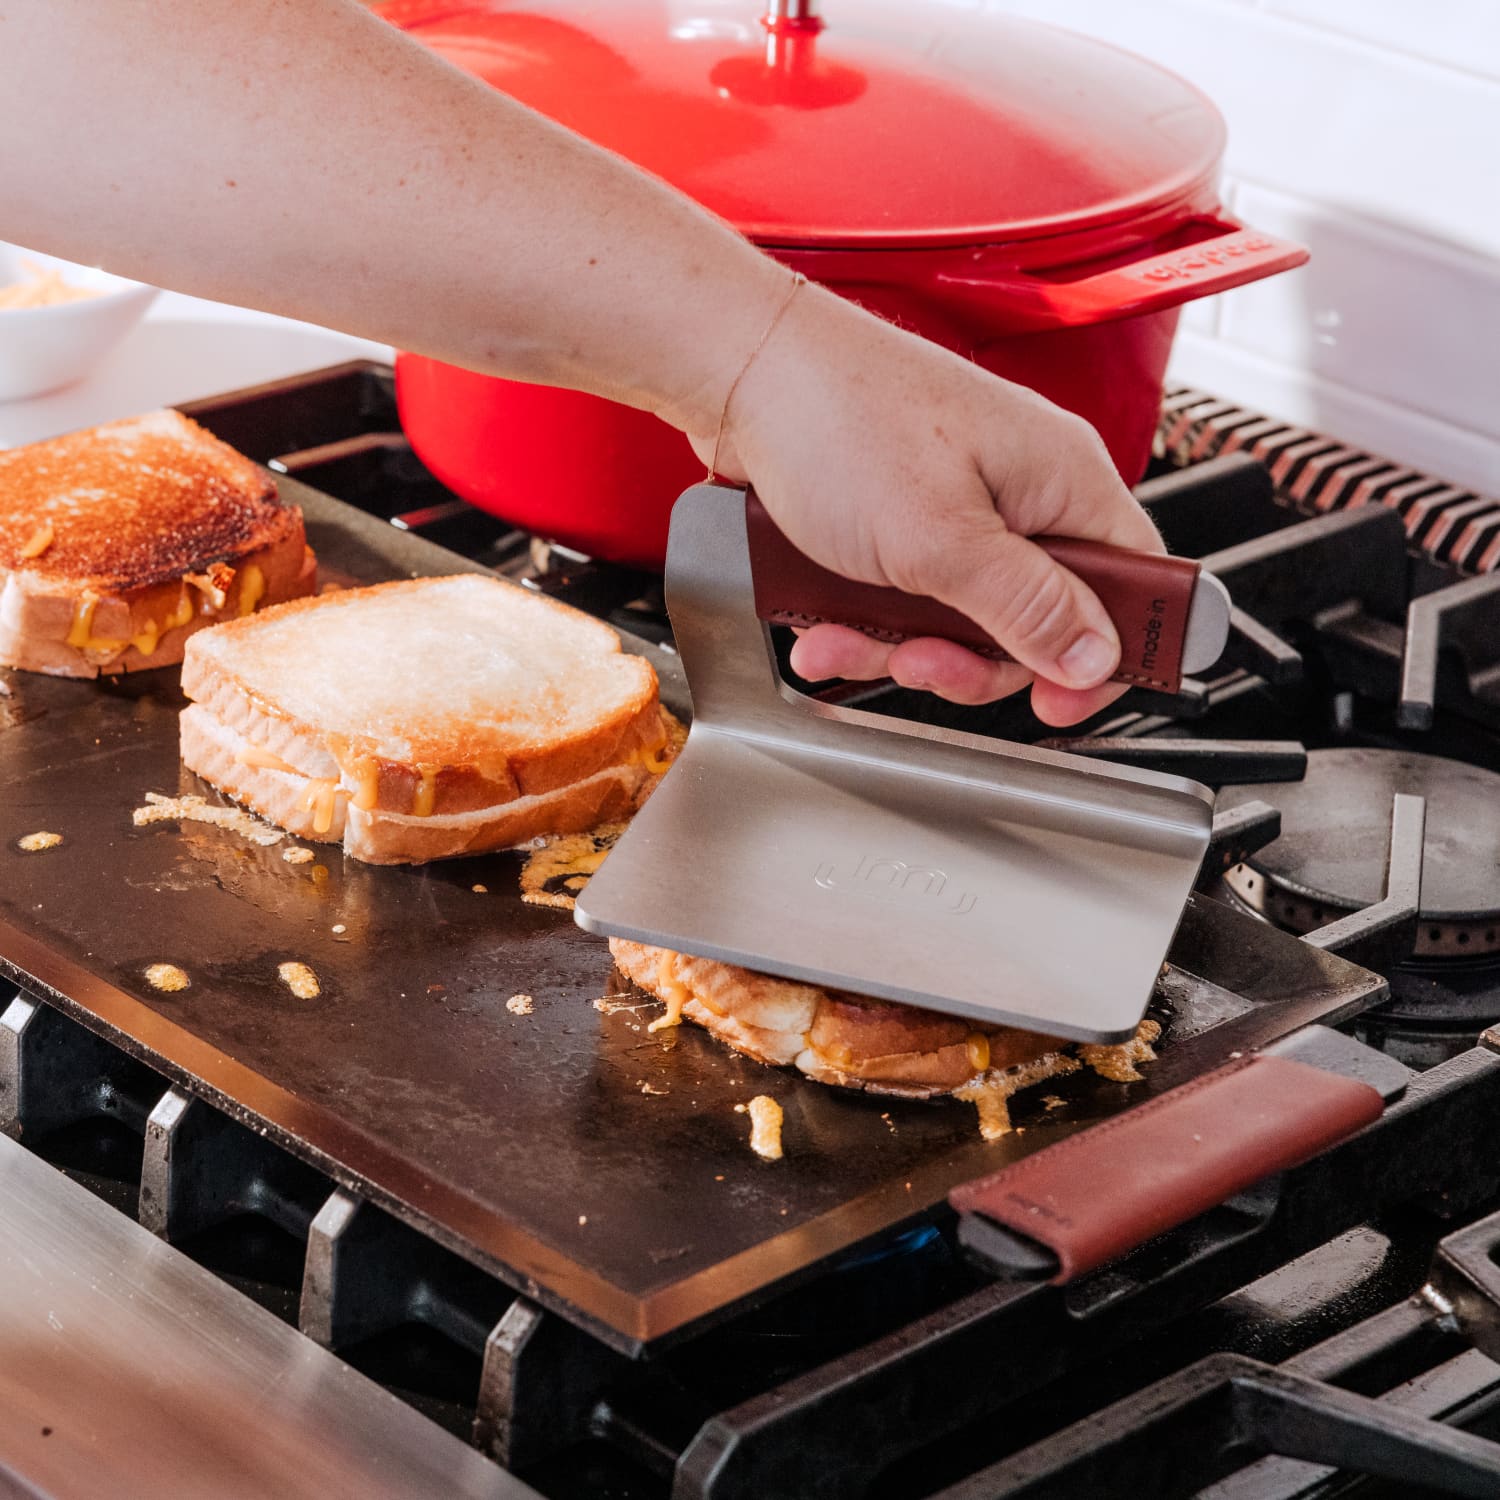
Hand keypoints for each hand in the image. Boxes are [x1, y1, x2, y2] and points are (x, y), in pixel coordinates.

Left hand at [687, 278, 1164, 725]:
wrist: (741, 371)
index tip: (1060, 704)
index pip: (1136, 584)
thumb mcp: (940, 540)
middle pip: (1041, 620)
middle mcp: (1023, 491)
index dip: (1108, 654)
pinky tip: (825, 626)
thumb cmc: (839, 420)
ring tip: (849, 639)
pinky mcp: (906, 520)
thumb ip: (1026, 606)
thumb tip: (1096, 657)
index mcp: (1063, 479)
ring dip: (904, 647)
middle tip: (925, 664)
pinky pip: (910, 599)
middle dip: (975, 659)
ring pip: (965, 619)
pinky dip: (868, 624)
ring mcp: (962, 505)